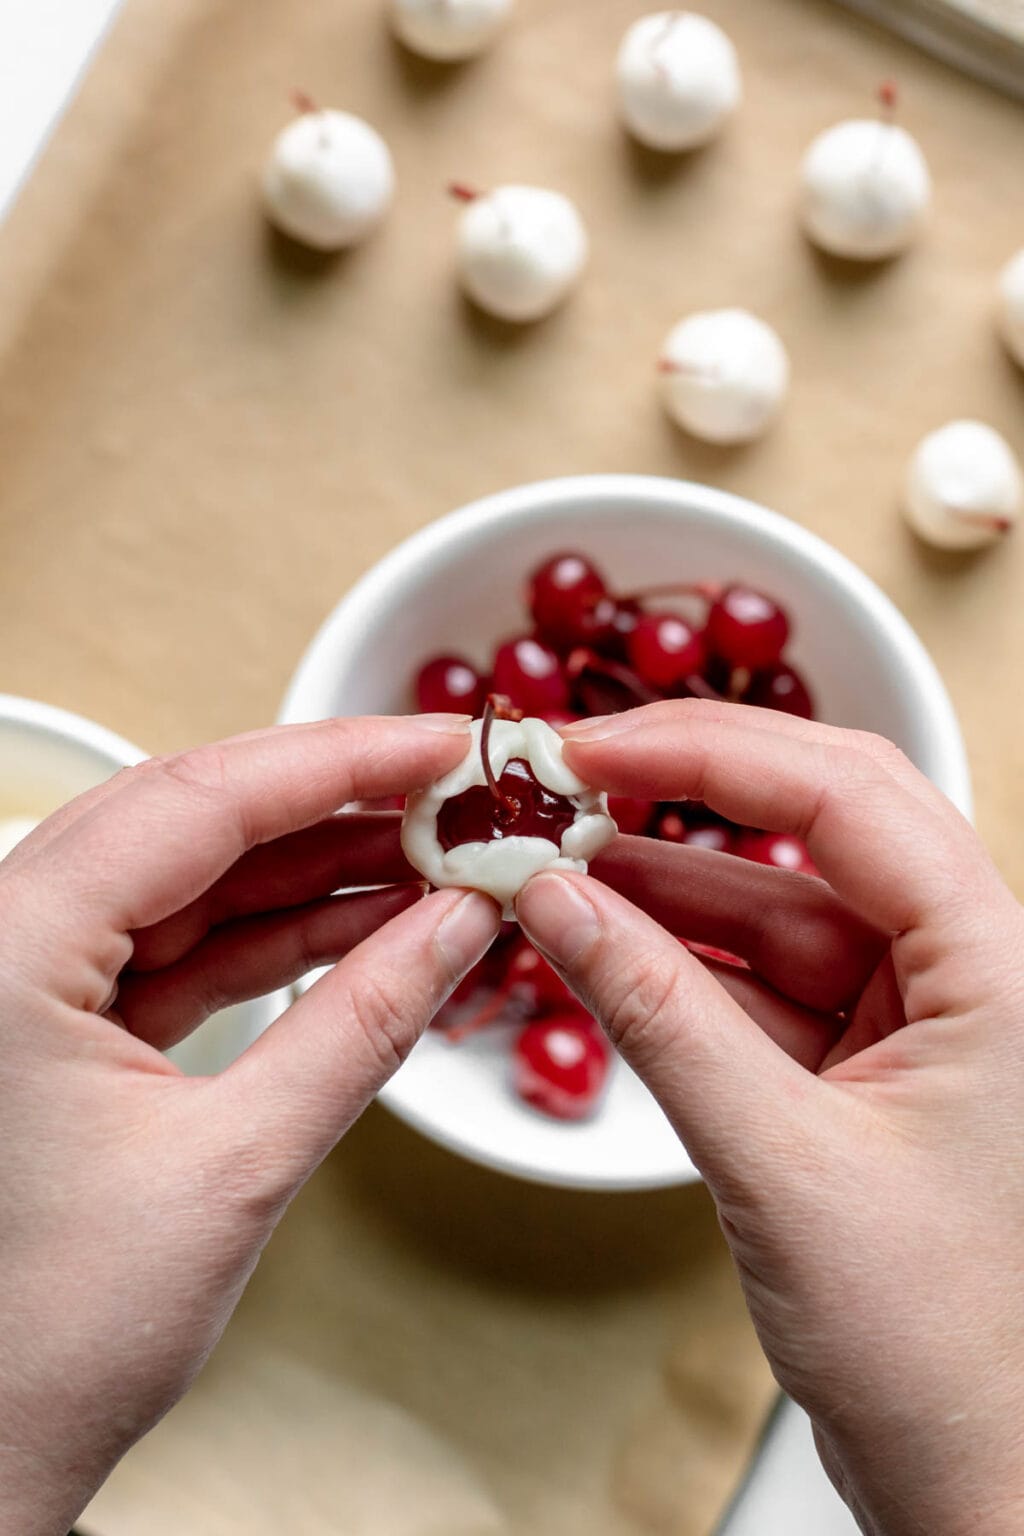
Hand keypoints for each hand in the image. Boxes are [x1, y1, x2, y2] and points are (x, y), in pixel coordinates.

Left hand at [0, 716, 499, 1535]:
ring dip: (315, 869)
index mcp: (8, 951)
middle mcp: (3, 941)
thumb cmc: (52, 1337)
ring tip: (434, 862)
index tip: (441, 746)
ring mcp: (27, 977)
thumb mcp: (234, 1167)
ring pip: (192, 876)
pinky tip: (372, 926)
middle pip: (192, 818)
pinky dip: (278, 933)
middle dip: (332, 803)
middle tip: (451, 794)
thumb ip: (359, 1027)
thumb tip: (461, 925)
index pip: (197, 801)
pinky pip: (182, 944)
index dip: (337, 762)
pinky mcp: (60, 1020)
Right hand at [516, 700, 1023, 1535]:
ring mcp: (916, 1013)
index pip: (846, 794)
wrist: (980, 1484)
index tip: (591, 747)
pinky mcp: (866, 1064)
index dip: (708, 751)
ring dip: (666, 882)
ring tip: (555, 859)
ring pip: (779, 900)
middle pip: (821, 818)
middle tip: (572, 776)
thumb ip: (655, 1015)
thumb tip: (552, 898)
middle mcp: (968, 965)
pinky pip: (762, 978)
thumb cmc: (935, 1345)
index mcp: (998, 962)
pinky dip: (679, 960)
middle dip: (689, 789)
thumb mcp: (774, 1160)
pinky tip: (597, 938)